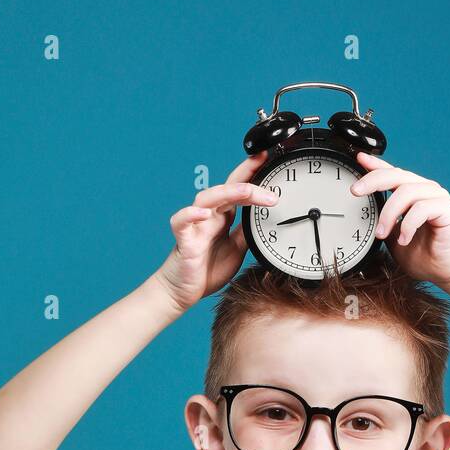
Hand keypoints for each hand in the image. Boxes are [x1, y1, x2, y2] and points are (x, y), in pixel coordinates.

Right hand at [153, 151, 277, 313]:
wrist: (184, 291)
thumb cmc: (207, 268)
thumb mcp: (237, 249)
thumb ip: (247, 232)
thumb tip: (265, 218)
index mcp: (223, 217)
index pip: (238, 189)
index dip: (251, 172)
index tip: (267, 158)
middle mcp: (209, 216)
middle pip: (227, 189)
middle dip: (246, 178)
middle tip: (267, 174)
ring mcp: (195, 226)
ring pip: (207, 199)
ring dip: (227, 192)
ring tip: (247, 191)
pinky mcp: (183, 240)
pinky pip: (182, 222)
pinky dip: (191, 215)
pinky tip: (203, 213)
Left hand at [350, 151, 449, 293]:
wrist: (449, 272)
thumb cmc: (426, 257)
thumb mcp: (394, 238)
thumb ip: (384, 223)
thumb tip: (365, 214)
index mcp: (412, 194)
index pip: (392, 173)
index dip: (375, 165)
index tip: (358, 159)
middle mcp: (425, 190)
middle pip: (396, 174)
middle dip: (373, 180)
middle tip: (355, 192)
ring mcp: (437, 197)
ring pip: (406, 191)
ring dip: (389, 213)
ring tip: (382, 234)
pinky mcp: (446, 209)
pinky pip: (421, 208)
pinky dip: (408, 224)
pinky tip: (405, 239)